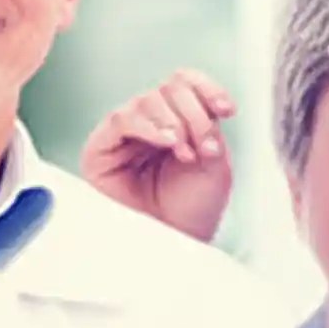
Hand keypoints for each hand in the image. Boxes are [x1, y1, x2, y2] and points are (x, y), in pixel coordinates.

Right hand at [80, 70, 234, 241]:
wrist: (174, 244)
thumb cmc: (192, 209)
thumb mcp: (214, 162)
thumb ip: (207, 125)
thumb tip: (197, 102)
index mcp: (179, 120)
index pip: (186, 83)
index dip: (208, 88)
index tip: (227, 110)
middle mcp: (150, 123)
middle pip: (171, 88)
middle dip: (194, 114)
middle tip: (204, 147)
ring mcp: (124, 134)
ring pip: (148, 100)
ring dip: (175, 122)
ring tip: (186, 153)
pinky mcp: (101, 148)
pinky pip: (122, 118)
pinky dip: (149, 126)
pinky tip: (167, 142)